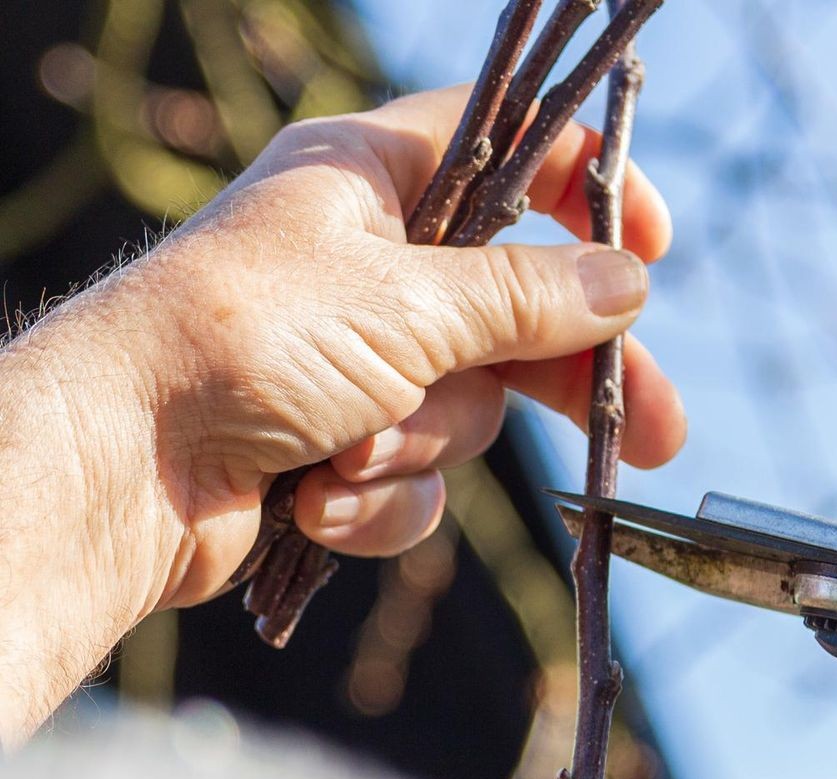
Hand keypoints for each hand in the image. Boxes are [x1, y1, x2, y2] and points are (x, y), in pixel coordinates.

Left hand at [17, 84, 684, 614]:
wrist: (114, 472)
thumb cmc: (245, 341)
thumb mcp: (409, 302)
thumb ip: (531, 295)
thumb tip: (631, 282)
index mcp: (372, 180)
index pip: (509, 155)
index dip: (587, 193)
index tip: (656, 246)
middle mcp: (367, 263)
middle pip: (516, 308)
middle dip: (569, 379)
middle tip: (656, 432)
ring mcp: (352, 357)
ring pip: (466, 405)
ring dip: (421, 441)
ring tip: (356, 451)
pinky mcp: (335, 445)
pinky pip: (413, 474)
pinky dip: (376, 497)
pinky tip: (320, 499)